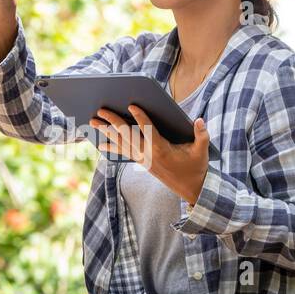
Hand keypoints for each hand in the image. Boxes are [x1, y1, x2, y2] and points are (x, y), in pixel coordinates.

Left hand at [90, 105, 209, 205]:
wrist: (191, 187)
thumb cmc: (196, 166)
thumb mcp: (202, 150)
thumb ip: (201, 134)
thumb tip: (200, 120)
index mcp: (162, 149)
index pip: (149, 130)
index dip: (140, 118)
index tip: (131, 106)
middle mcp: (148, 154)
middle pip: (127, 135)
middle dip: (113, 121)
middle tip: (100, 110)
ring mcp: (143, 159)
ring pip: (121, 143)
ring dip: (106, 132)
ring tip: (93, 122)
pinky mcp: (142, 162)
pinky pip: (123, 153)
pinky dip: (112, 148)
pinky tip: (100, 144)